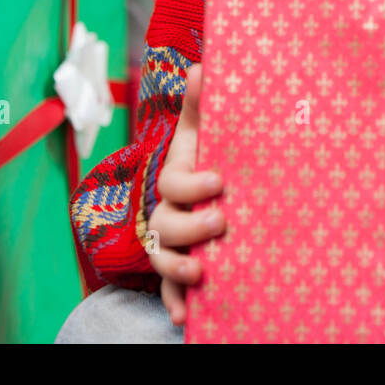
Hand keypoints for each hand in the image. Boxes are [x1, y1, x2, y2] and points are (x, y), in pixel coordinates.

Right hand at [147, 62, 224, 325]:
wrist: (202, 193)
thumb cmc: (207, 157)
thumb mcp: (203, 133)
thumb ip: (202, 105)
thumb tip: (203, 66)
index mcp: (176, 178)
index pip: (175, 182)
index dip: (193, 183)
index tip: (220, 180)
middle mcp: (168, 212)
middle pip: (167, 223)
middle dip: (191, 225)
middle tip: (221, 222)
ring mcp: (171, 244)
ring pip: (163, 258)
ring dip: (178, 268)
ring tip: (202, 271)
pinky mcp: (177, 271)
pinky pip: (169, 291)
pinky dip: (175, 304)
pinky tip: (186, 318)